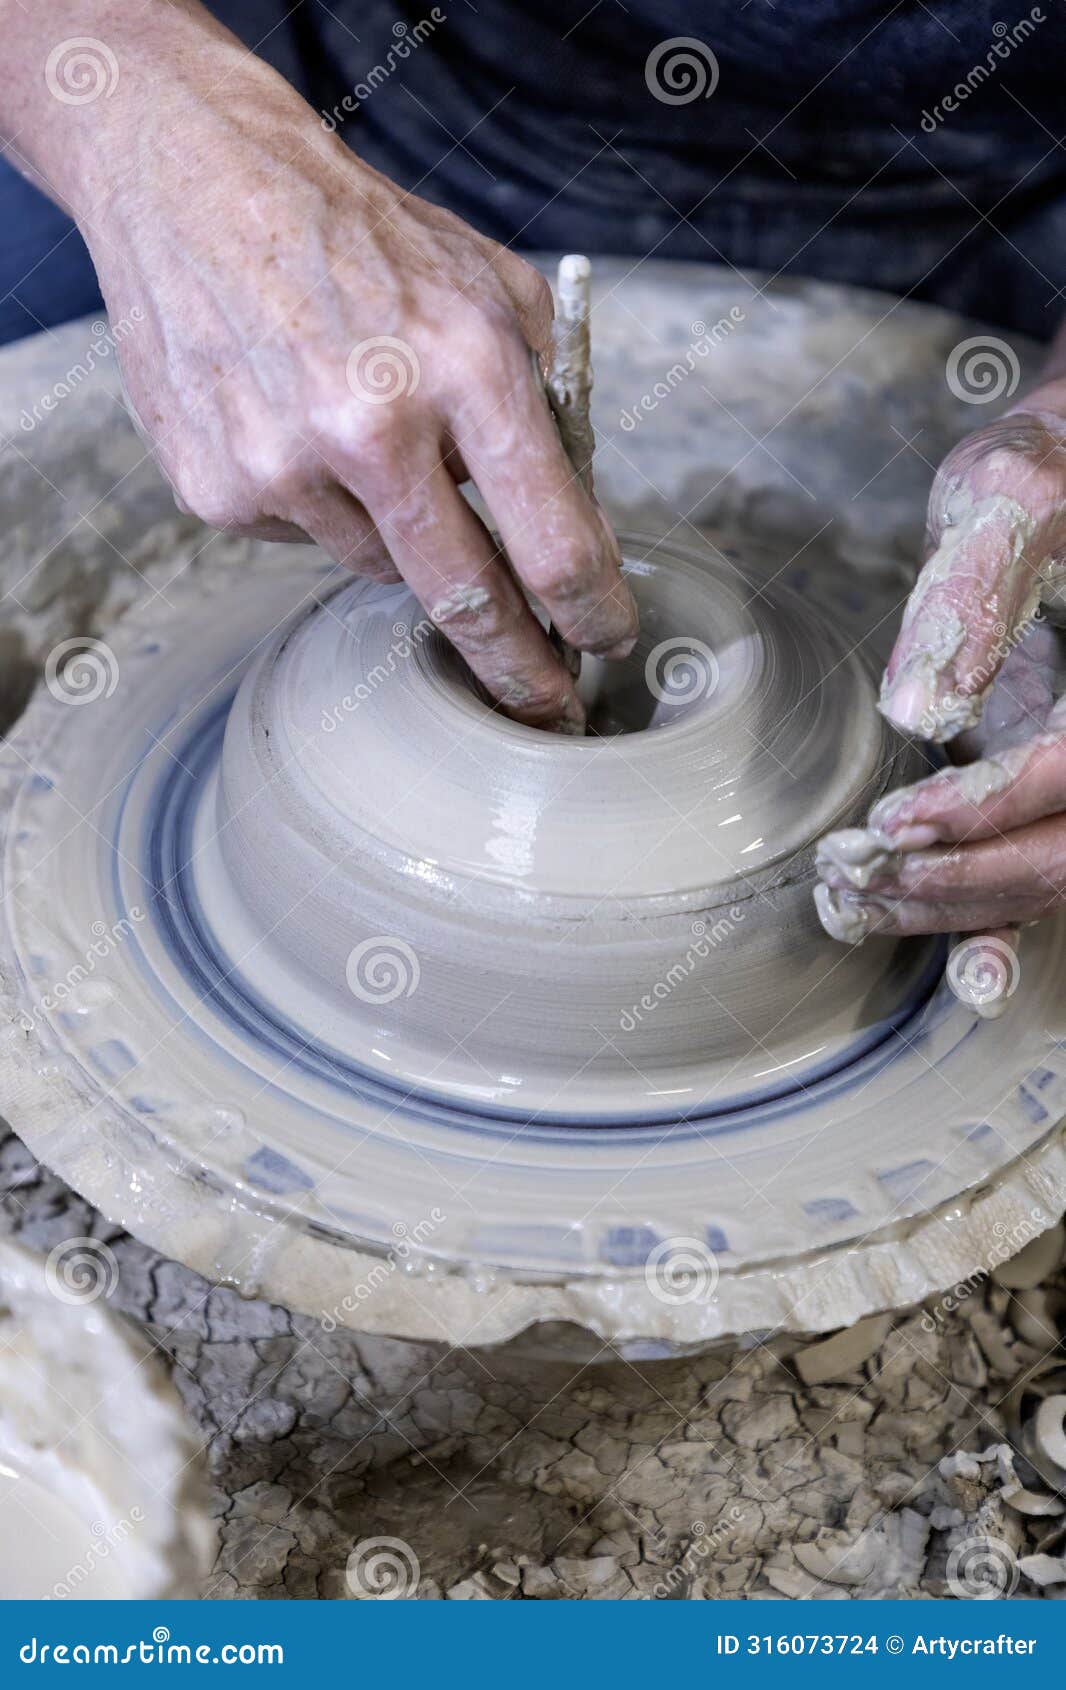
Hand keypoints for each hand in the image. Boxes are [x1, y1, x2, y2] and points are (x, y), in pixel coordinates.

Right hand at [4, 4, 636, 730]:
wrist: (196, 183)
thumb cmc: (362, 238)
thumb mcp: (492, 288)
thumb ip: (548, 405)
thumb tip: (582, 529)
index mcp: (465, 364)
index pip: (554, 540)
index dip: (592, 614)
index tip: (607, 645)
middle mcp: (373, 424)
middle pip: (469, 604)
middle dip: (520, 671)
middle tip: (548, 705)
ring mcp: (286, 466)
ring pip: (383, 569)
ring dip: (404, 538)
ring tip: (373, 443)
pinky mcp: (220, 491)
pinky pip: (306, 541)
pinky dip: (322, 505)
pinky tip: (298, 426)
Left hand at [815, 398, 1065, 957]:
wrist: (1064, 487)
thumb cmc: (1044, 478)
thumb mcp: (1008, 498)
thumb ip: (970, 593)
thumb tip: (919, 711)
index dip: (983, 808)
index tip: (889, 822)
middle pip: (1065, 854)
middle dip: (955, 879)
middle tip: (854, 875)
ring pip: (1051, 881)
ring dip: (955, 911)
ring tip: (855, 904)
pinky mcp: (1059, 790)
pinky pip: (1042, 873)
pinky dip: (997, 924)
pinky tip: (960, 971)